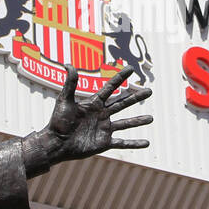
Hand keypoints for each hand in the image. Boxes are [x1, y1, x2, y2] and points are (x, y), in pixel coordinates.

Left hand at [23, 65, 152, 174]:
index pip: (111, 87)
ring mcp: (104, 128)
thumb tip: (68, 64)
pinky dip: (134, 143)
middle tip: (149, 91)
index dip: (121, 77)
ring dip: (138, 120)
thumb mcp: (65, 100)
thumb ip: (70, 83)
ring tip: (151, 118)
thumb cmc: (58, 122)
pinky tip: (146, 143)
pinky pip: (123, 142)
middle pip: (123, 103)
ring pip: (126, 123)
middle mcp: (101, 114)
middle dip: (136, 97)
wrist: (56, 144)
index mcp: (94, 103)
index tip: (131, 69)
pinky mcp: (104, 142)